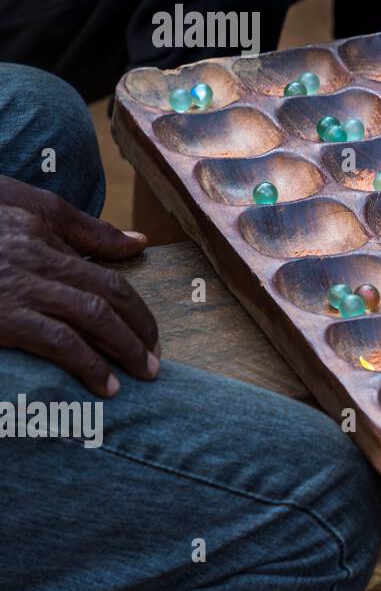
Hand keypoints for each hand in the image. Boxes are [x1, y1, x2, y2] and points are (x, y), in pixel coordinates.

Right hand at [0, 177, 157, 395]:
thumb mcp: (23, 206)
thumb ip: (82, 228)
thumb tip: (138, 244)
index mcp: (43, 230)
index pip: (106, 273)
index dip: (135, 307)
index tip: (150, 332)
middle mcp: (36, 257)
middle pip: (108, 295)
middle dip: (139, 330)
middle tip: (155, 362)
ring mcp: (18, 287)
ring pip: (91, 317)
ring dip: (124, 348)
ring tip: (141, 374)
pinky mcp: (2, 317)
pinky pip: (57, 341)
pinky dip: (88, 363)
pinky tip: (103, 384)